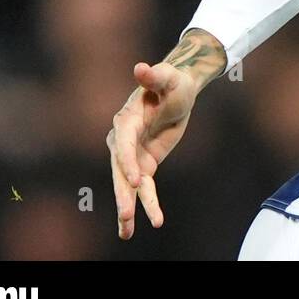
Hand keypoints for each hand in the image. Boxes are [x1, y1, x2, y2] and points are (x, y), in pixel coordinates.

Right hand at [106, 61, 198, 239]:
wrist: (177, 90)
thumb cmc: (173, 81)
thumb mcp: (168, 78)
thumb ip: (154, 76)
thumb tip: (141, 68)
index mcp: (127, 120)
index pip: (123, 144)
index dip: (127, 162)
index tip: (137, 180)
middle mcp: (124, 140)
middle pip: (120, 170)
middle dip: (123, 193)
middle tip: (127, 213)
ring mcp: (132, 154)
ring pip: (128, 185)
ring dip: (128, 207)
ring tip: (127, 230)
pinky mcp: (145, 164)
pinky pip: (145, 188)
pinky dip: (147, 205)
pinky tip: (152, 223)